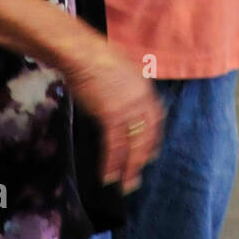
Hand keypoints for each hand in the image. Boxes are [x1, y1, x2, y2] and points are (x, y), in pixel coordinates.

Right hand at [62, 34, 163, 190]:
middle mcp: (141, 100)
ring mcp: (128, 109)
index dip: (152, 139)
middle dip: (143, 157)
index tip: (150, 153)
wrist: (84, 53)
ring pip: (132, 144)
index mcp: (145, 89)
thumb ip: (126, 87)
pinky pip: (114, 145)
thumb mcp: (122, 70)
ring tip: (126, 185)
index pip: (155, 120)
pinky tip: (108, 176)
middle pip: (147, 135)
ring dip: (129, 167)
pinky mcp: (111, 116)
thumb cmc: (97, 56)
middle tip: (138, 176)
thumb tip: (121, 98)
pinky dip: (111, 163)